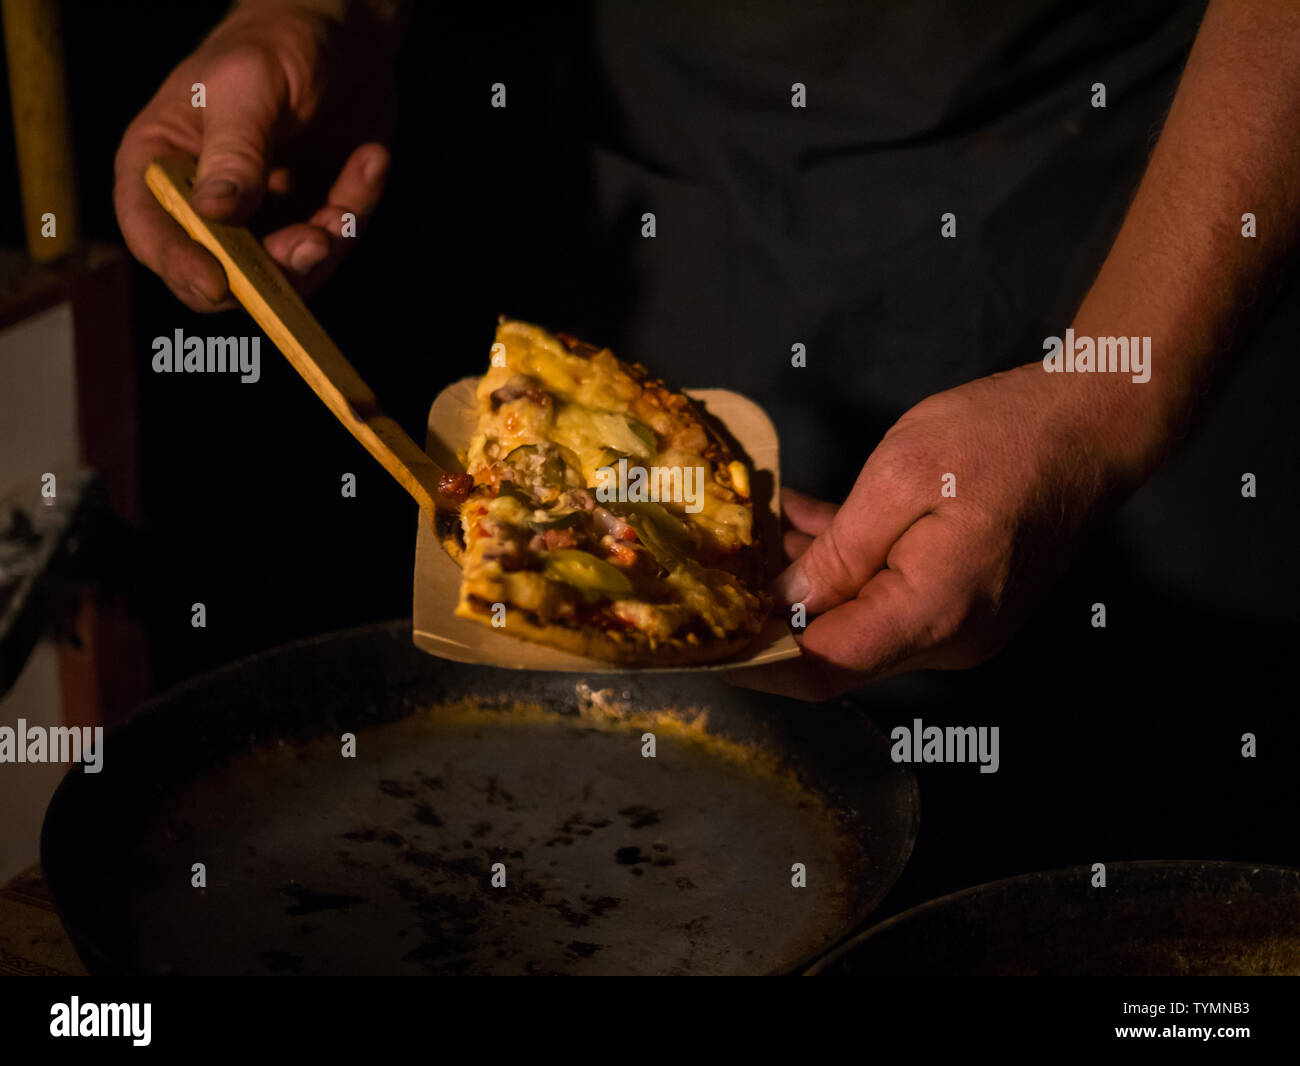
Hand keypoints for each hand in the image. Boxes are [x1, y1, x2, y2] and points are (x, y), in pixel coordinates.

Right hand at [113, 3, 394, 309]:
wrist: (346, 39)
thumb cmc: (279, 44)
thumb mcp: (251, 84)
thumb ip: (236, 149)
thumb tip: (217, 212)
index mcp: (162, 163)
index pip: (150, 231)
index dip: (178, 265)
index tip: (218, 283)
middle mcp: (206, 202)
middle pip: (224, 275)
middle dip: (274, 271)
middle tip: (315, 240)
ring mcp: (261, 218)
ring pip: (287, 274)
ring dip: (326, 245)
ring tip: (349, 198)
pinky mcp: (310, 220)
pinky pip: (335, 244)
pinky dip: (357, 211)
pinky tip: (369, 161)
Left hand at [730, 365, 1148, 699]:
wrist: (1090, 426)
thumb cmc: (1000, 440)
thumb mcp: (902, 477)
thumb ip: (839, 550)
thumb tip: (784, 601)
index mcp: (931, 613)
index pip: (823, 667)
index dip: (757, 659)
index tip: (704, 642)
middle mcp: (948, 639)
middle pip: (836, 652)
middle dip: (772, 620)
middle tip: (716, 577)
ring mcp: (958, 625)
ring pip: (857, 622)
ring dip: (804, 586)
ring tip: (752, 536)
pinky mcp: (961, 601)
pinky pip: (886, 598)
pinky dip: (843, 569)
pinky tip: (801, 522)